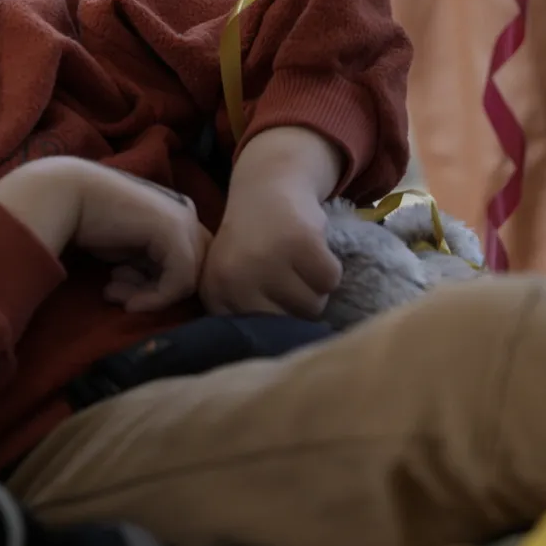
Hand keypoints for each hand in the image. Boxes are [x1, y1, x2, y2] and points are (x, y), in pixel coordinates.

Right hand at [0, 158, 208, 313]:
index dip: (156, 284)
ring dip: (150, 298)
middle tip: (117, 295)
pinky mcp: (176, 233)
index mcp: (177, 213)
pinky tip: (126, 301)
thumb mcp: (128, 245)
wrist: (67, 195)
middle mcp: (186, 214)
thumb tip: (159, 288)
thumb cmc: (88, 218)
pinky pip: (180, 282)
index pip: (186, 262)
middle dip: (156, 291)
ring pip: (188, 280)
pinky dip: (155, 300)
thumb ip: (149, 261)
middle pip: (190, 271)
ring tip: (113, 293)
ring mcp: (184, 221)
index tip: (118, 287)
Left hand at [199, 127, 345, 317]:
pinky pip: (330, 279)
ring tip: (295, 260)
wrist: (267, 186)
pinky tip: (309, 248)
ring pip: (313, 304)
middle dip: (296, 303)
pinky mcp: (301, 243)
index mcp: (215, 293)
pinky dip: (328, 267)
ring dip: (314, 286)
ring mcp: (267, 260)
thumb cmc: (251, 242)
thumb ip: (244, 313)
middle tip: (286, 273)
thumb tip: (274, 359)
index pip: (257, 335)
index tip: (271, 297)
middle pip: (289, 322)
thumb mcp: (232, 279)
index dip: (273, 317)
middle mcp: (236, 278)